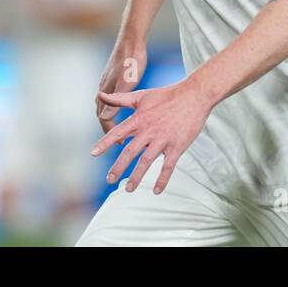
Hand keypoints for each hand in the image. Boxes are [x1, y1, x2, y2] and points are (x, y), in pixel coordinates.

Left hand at [90, 78, 213, 193]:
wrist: (194, 96)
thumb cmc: (166, 95)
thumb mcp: (141, 95)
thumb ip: (120, 99)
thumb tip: (100, 95)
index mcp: (139, 118)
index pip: (118, 132)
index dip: (105, 143)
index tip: (93, 153)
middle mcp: (149, 130)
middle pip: (130, 151)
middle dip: (118, 166)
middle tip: (109, 179)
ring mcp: (163, 139)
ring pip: (147, 161)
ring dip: (137, 176)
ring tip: (129, 189)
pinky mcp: (177, 146)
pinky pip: (168, 166)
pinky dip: (163, 179)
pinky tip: (157, 191)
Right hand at [94, 39, 147, 132]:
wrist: (132, 39)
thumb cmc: (131, 60)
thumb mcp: (126, 82)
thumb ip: (115, 101)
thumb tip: (104, 118)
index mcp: (106, 91)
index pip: (103, 117)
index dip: (109, 131)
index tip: (119, 144)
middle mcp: (104, 88)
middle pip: (101, 113)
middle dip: (108, 128)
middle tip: (119, 140)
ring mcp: (107, 81)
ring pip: (105, 104)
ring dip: (109, 117)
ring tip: (119, 127)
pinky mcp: (113, 76)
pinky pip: (110, 96)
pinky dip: (114, 106)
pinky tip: (124, 105)